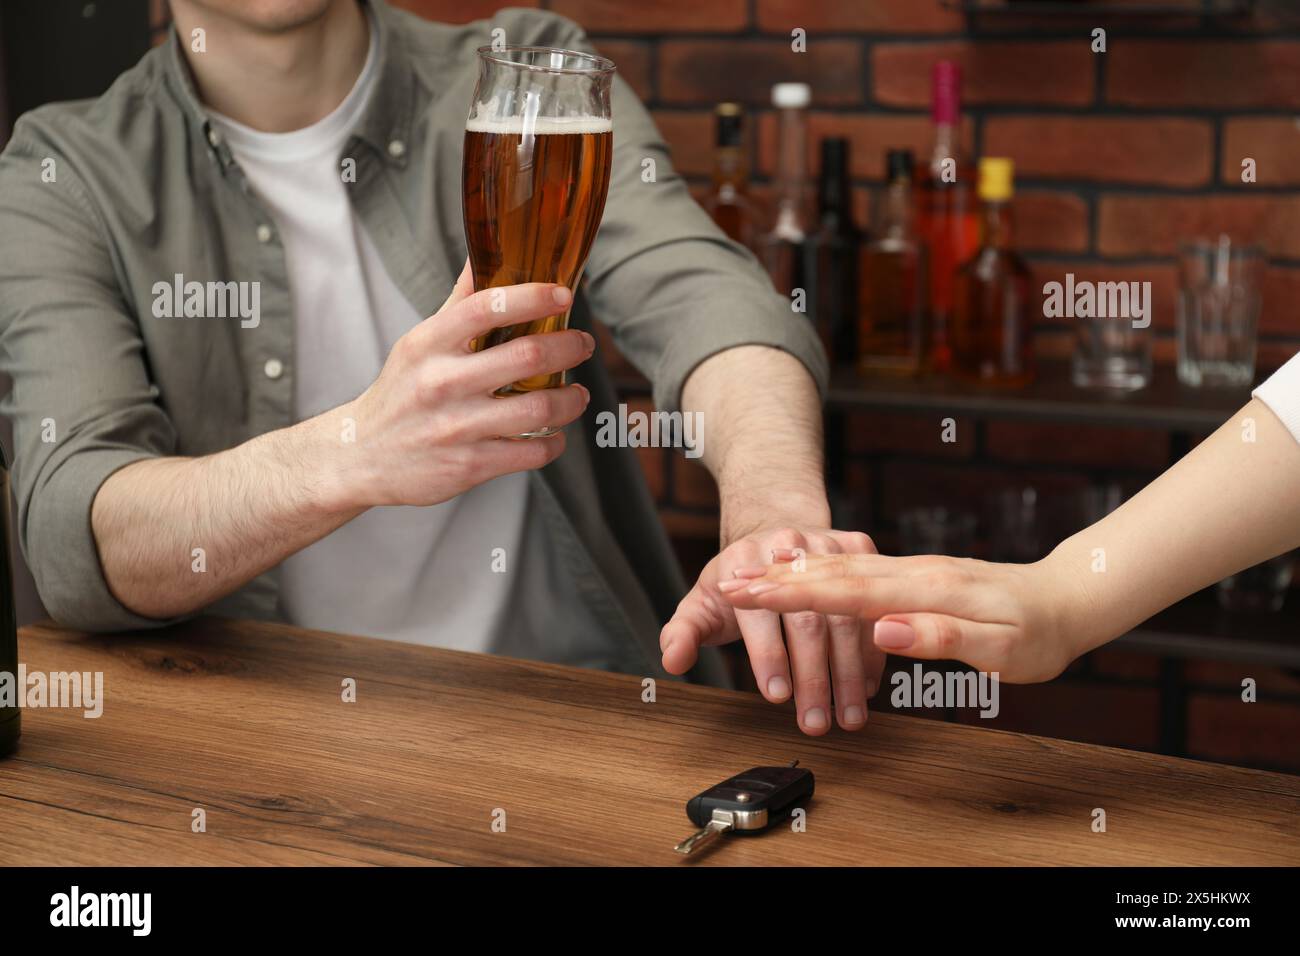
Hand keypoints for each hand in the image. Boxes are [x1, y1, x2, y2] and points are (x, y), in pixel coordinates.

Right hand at [327, 260, 593, 509]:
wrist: (361, 456)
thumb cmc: (402, 393)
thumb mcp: (419, 344)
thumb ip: (459, 304)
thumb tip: (486, 254)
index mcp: (429, 344)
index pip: (488, 306)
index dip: (534, 296)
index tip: (564, 296)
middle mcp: (442, 382)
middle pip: (527, 356)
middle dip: (569, 346)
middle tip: (582, 344)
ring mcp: (456, 427)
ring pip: (539, 408)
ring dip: (571, 400)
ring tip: (577, 394)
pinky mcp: (469, 466)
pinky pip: (531, 452)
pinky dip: (554, 442)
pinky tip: (554, 434)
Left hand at [660, 524, 885, 734]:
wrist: (772, 536)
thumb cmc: (736, 585)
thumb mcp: (702, 606)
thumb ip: (684, 634)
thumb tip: (674, 661)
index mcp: (744, 560)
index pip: (760, 614)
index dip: (768, 656)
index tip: (778, 697)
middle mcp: (788, 546)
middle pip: (807, 620)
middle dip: (814, 677)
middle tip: (816, 722)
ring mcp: (827, 546)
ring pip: (846, 616)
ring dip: (850, 673)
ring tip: (848, 717)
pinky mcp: (858, 549)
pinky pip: (871, 604)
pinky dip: (871, 650)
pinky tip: (866, 687)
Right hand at [717, 552, 1083, 683]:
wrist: (1068, 598)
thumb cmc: (1038, 632)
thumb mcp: (999, 648)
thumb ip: (939, 635)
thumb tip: (883, 630)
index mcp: (926, 591)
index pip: (846, 592)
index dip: (792, 595)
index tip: (749, 594)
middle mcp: (912, 573)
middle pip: (832, 572)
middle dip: (776, 580)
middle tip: (728, 583)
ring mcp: (912, 570)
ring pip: (840, 566)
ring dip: (791, 573)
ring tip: (750, 578)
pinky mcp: (914, 576)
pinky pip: (857, 569)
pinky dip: (821, 571)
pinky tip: (803, 572)